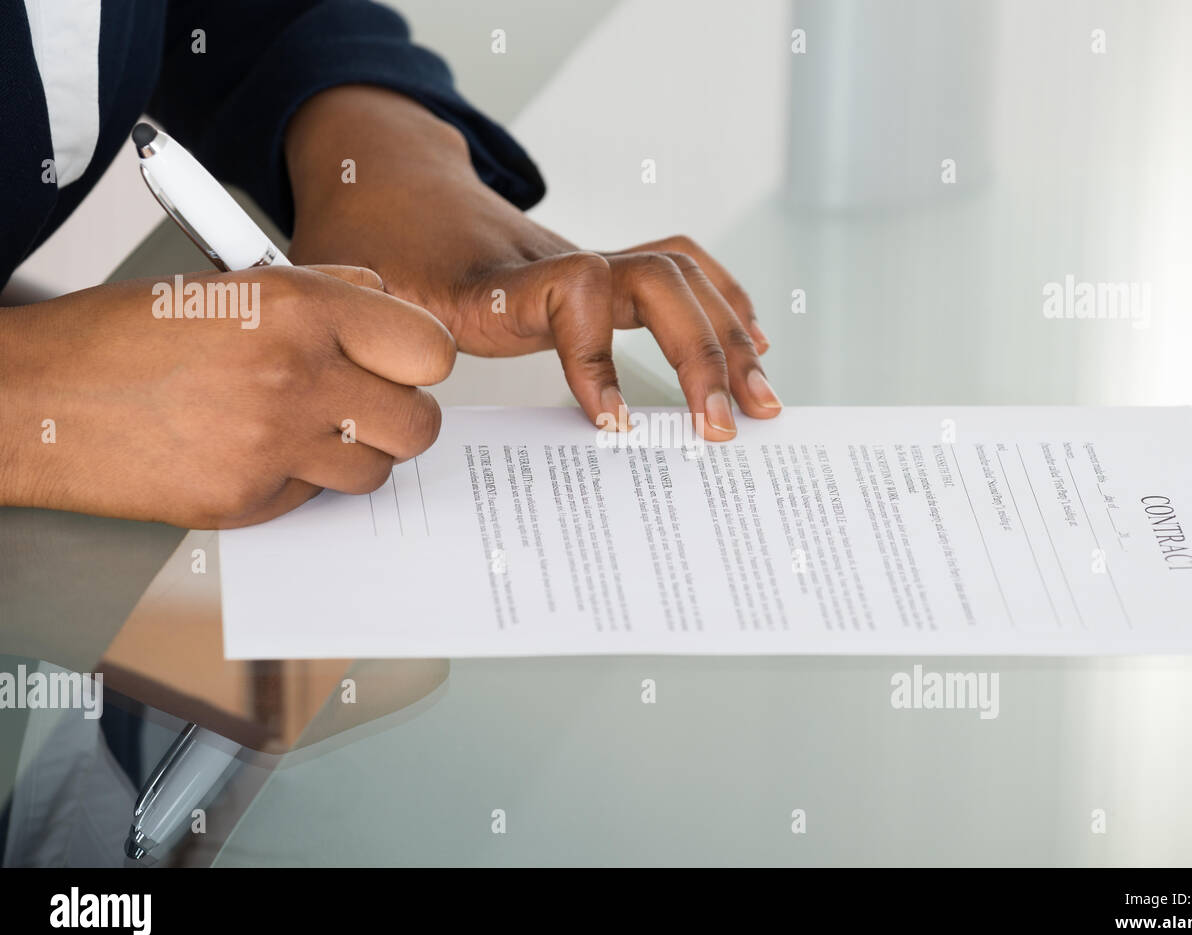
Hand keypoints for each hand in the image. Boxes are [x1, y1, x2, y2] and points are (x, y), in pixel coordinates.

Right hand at [0, 265, 453, 526]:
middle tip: (365, 404)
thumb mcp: (233, 282)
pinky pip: (314, 498)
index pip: (430, 349)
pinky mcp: (247, 501)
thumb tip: (385, 305)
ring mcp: (273, 446)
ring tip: (303, 427)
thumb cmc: (123, 335)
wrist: (34, 398)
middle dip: (400, 417)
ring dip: (354, 454)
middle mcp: (296, 375)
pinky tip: (250, 451)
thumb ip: (324, 292)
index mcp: (298, 307)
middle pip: (420, 423)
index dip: (419, 360)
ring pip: (376, 470)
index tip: (404, 364)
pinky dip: (294, 480)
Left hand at [284, 86, 779, 441]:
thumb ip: (384, 348)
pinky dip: (721, 303)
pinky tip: (748, 337)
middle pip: (657, 278)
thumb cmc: (373, 241)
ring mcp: (582, 260)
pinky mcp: (594, 270)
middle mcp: (555, 260)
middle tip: (725, 425)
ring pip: (679, 275)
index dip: (600, 357)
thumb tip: (405, 413)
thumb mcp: (356, 297)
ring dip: (727, 334)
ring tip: (761, 396)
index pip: (576, 291)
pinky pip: (675, 271)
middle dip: (703, 352)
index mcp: (496, 275)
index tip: (615, 424)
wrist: (387, 179)